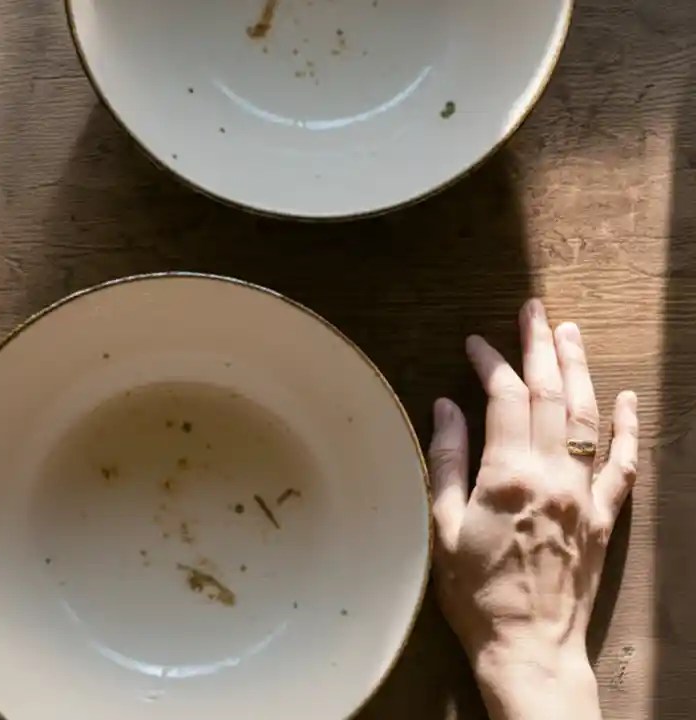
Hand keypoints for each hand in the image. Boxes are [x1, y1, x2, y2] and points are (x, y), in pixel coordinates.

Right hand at [429, 300, 637, 719]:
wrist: (528, 643)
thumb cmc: (474, 591)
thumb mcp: (441, 526)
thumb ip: (447, 461)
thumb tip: (446, 407)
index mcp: (507, 475)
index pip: (505, 398)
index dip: (492, 362)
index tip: (475, 343)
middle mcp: (553, 475)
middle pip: (553, 394)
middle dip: (542, 347)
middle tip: (535, 310)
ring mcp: (585, 493)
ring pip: (589, 416)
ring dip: (580, 369)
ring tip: (570, 333)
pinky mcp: (604, 515)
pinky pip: (623, 462)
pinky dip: (626, 426)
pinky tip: (624, 397)